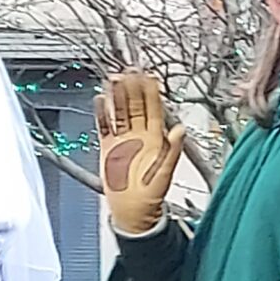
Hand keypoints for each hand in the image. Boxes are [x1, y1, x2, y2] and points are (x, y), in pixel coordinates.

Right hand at [98, 72, 183, 238]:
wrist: (133, 210)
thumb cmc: (152, 194)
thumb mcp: (166, 172)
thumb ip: (173, 149)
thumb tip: (180, 129)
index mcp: (155, 138)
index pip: (153, 109)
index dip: (151, 93)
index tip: (148, 76)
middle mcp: (139, 135)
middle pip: (135, 106)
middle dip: (132, 88)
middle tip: (129, 70)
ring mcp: (123, 140)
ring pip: (119, 112)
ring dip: (116, 96)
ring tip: (114, 78)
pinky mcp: (109, 148)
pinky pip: (104, 126)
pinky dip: (101, 114)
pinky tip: (100, 100)